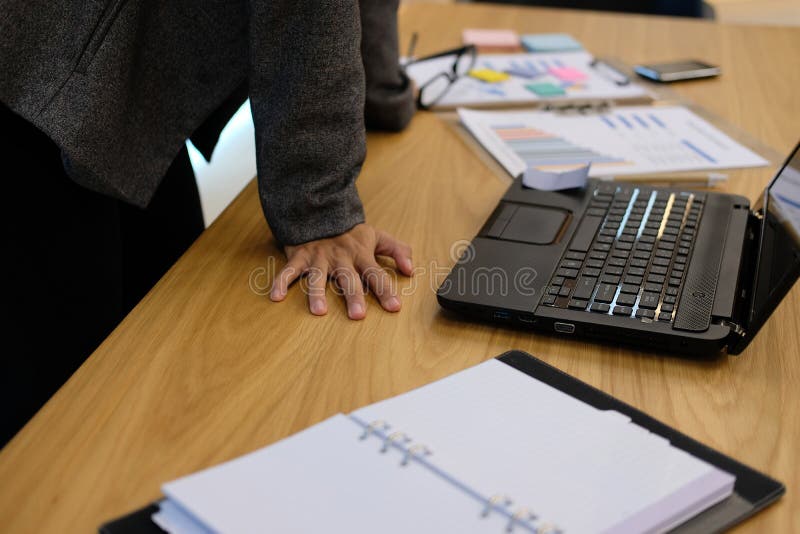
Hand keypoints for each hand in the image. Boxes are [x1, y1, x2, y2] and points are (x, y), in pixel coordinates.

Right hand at [270, 224, 413, 319]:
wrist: (319, 209)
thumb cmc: (349, 231)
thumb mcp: (377, 236)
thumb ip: (397, 250)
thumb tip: (411, 270)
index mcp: (360, 255)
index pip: (376, 274)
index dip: (385, 290)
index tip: (394, 307)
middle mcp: (340, 258)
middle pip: (348, 279)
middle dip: (353, 296)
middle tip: (358, 315)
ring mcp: (318, 258)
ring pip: (317, 277)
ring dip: (316, 294)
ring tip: (319, 311)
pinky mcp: (299, 256)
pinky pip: (288, 270)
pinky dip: (280, 282)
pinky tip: (276, 297)